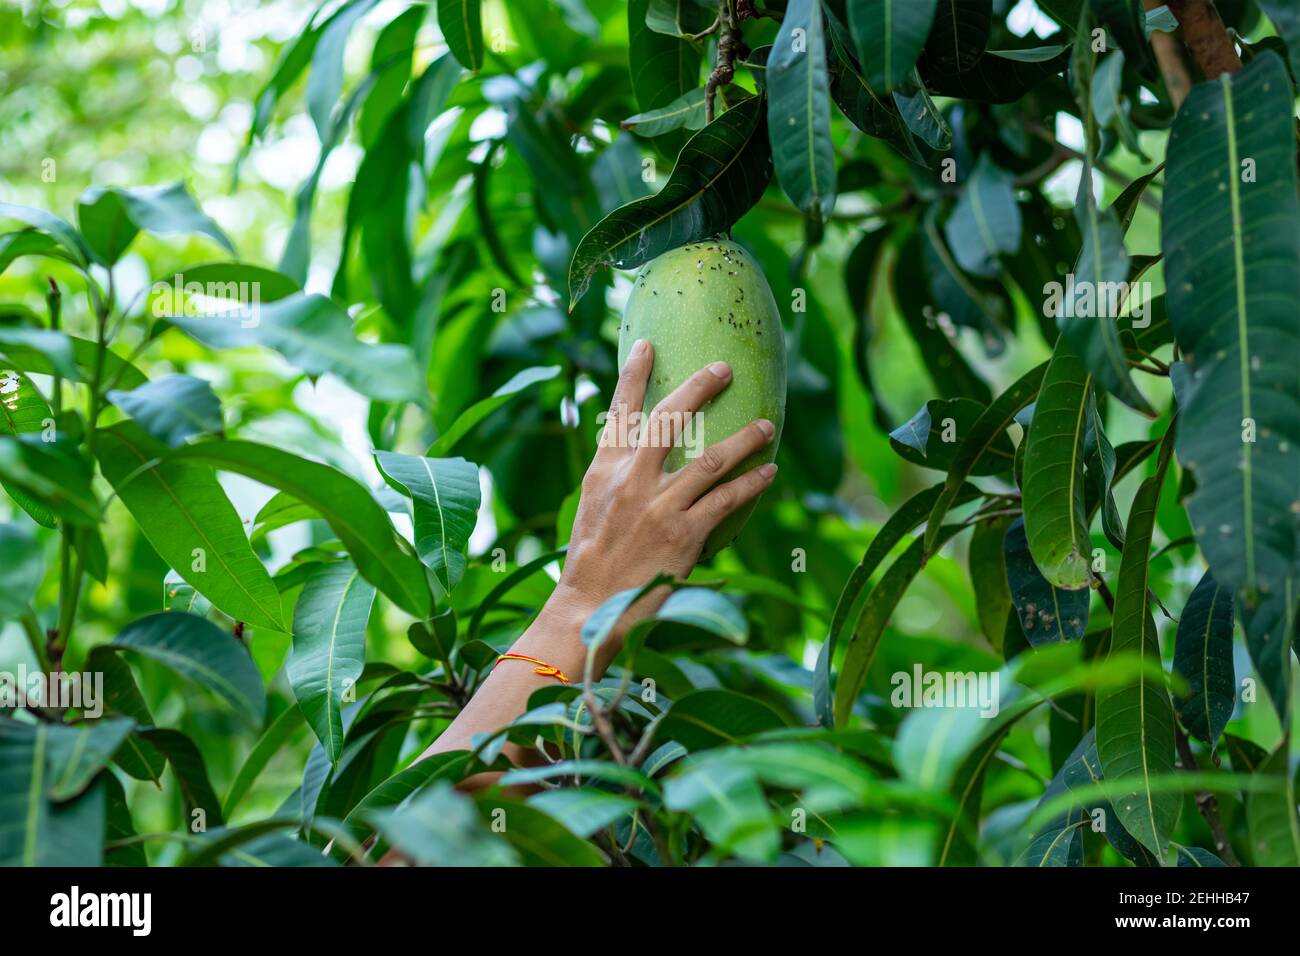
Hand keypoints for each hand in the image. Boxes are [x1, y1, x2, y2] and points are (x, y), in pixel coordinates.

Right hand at [551, 338, 776, 635]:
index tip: (646, 345)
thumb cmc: (591, 563)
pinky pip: (727, 499)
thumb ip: (615, 477)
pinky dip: (751, 483)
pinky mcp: (684, 533)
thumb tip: (639, 456)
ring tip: (766, 425)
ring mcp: (659, 506)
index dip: (633, 375)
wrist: (590, 608)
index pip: (620, 413)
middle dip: (699, 387)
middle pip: (670, 419)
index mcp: (604, 471)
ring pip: (711, 458)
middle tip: (724, 368)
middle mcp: (631, 480)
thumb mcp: (592, 509)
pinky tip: (768, 472)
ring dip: (744, 438)